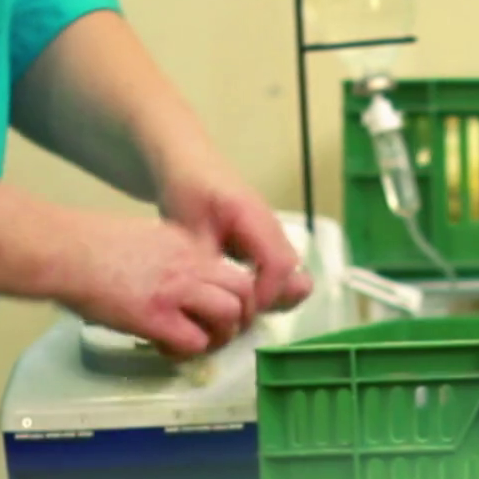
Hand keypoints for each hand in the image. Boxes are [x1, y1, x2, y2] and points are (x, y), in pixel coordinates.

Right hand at [55, 213, 257, 359]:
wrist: (64, 250)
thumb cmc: (88, 243)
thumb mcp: (142, 238)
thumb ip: (165, 257)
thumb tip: (167, 281)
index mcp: (185, 243)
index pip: (228, 269)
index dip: (227, 293)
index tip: (211, 307)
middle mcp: (190, 264)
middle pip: (243, 289)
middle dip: (239, 315)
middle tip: (219, 331)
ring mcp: (176, 291)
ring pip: (228, 315)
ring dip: (219, 336)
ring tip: (198, 344)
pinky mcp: (157, 317)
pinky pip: (194, 342)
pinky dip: (187, 352)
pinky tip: (166, 349)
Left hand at [165, 183, 313, 312]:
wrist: (186, 162)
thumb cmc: (185, 189)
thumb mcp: (188, 228)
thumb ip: (207, 262)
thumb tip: (220, 300)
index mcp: (254, 217)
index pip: (280, 265)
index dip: (265, 294)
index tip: (238, 312)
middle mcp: (271, 227)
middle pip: (293, 273)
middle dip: (272, 301)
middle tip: (238, 317)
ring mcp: (270, 234)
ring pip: (288, 274)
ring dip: (269, 296)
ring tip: (239, 311)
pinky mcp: (263, 242)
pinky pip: (275, 270)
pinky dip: (263, 288)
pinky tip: (236, 298)